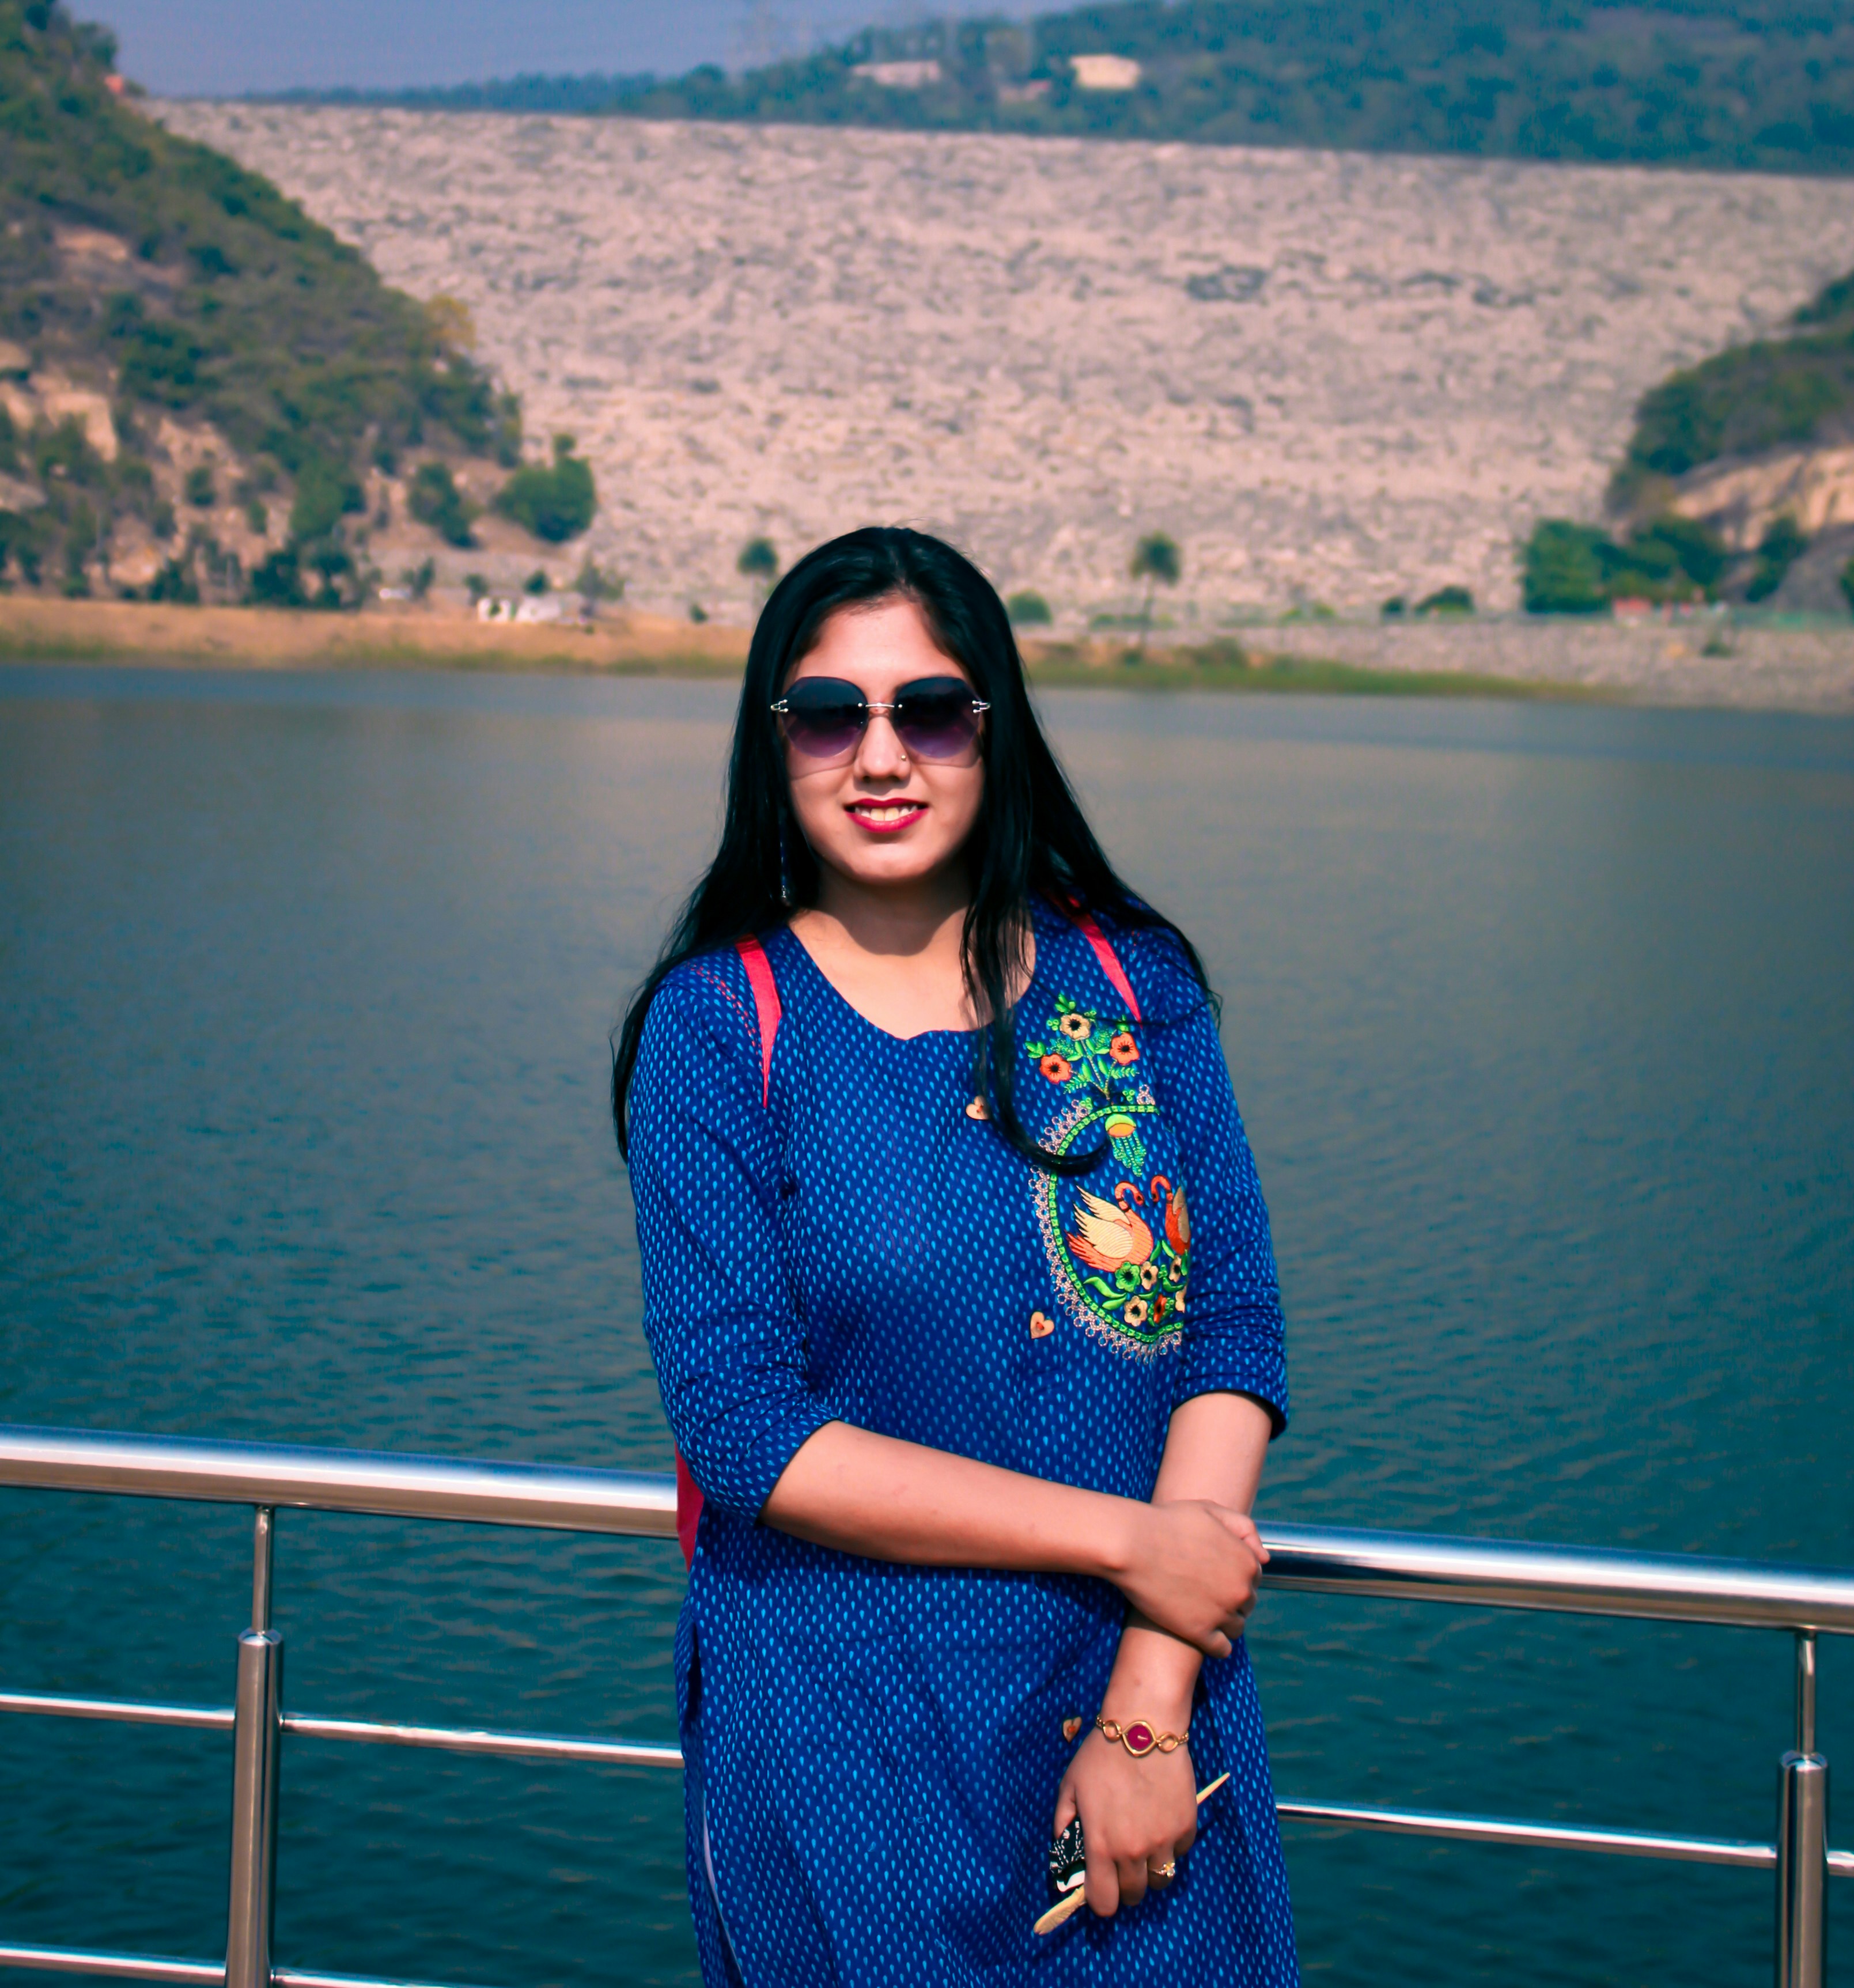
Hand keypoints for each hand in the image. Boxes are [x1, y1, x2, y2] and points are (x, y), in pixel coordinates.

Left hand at [1053, 1727, 1197, 1916]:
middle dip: (1126, 1884)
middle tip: (1122, 1862)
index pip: (1103, 1903)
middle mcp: (1132, 1852)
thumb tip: (1062, 1845)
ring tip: (1144, 1845)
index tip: (1101, 1887)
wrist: (1143, 1728)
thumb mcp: (1070, 1786)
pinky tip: (1162, 1821)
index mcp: (1100, 1846)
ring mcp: (1163, 1842)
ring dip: (1151, 1869)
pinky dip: (1172, 1845)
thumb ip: (1063, 1821)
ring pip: (1161, 1880)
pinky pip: (1179, 1852)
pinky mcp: (1186, 1828)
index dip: (1100, 1900)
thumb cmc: (1101, 1755)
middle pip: (1134, 1895)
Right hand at [1107, 1501, 1267, 1656]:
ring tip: (1201, 1611)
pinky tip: (1201, 1633)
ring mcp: (1221, 1613)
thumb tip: (1265, 1557)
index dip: (1235, 1575)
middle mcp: (1241, 1590)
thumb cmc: (1168, 1522)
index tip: (1216, 1574)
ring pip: (1236, 1628)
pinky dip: (1216, 1645)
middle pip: (1247, 1604)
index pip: (1254, 1578)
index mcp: (1247, 1561)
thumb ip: (1243, 1527)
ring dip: (1224, 1622)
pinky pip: (1221, 1649)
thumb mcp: (1210, 1510)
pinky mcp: (1200, 1633)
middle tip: (1205, 1591)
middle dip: (1231, 1599)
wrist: (1132, 1545)